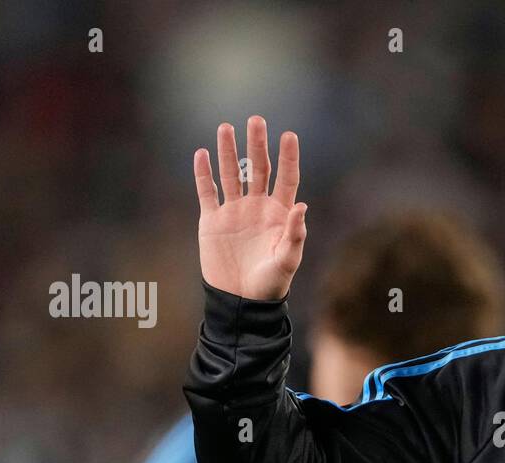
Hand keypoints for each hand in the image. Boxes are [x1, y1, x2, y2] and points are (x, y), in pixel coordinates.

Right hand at [195, 115, 306, 299]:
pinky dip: (203, 174)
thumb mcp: (286, 261)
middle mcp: (257, 207)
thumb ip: (295, 234)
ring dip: (229, 151)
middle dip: (257, 144)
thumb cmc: (270, 284)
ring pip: (231, 174)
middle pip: (257, 168)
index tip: (288, 135)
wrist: (241, 301)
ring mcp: (234, 212)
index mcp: (279, 214)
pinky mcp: (211, 221)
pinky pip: (206, 192)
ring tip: (226, 127)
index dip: (288, 157)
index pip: (286, 178)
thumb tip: (302, 206)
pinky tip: (202, 154)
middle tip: (256, 120)